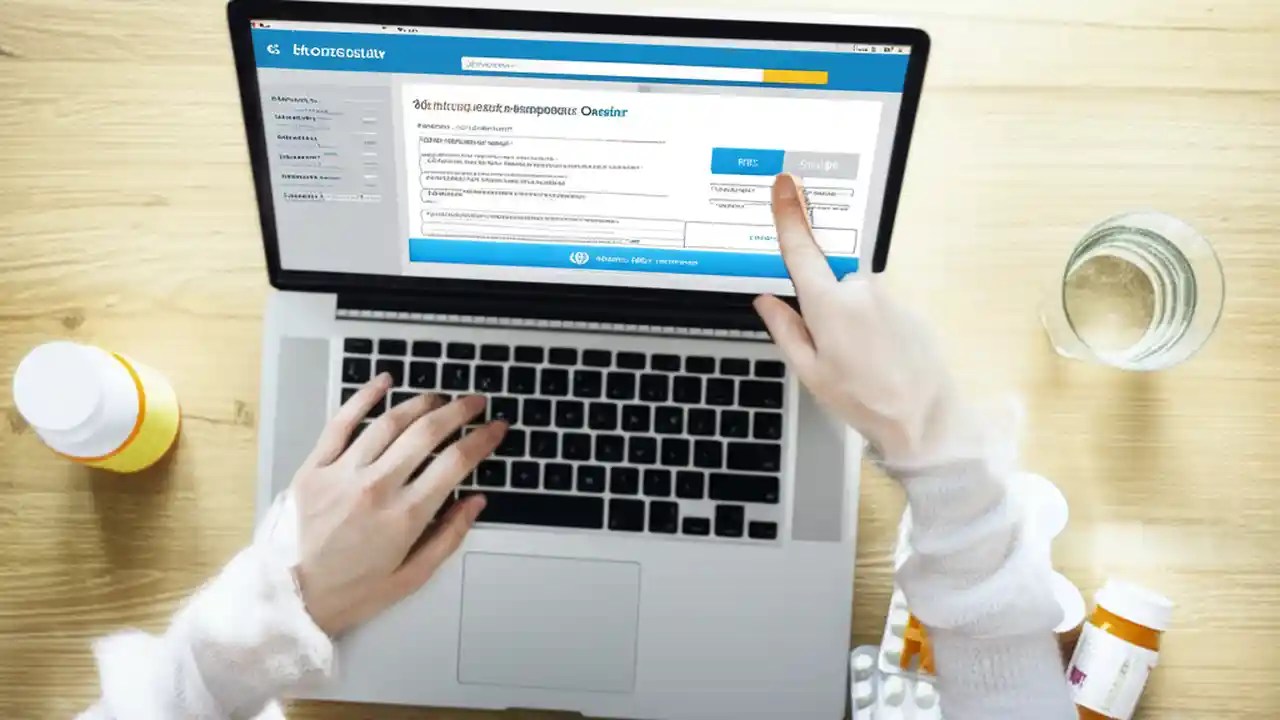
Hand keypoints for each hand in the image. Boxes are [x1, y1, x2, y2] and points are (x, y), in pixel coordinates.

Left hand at [289, 374, 503, 635]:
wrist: (288, 599)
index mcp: (405, 517)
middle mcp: (377, 487)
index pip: (455, 462)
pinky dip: (364, 396)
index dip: (482, 440)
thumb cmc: (351, 592)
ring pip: (390, 422)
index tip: (496, 429)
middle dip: (459, 411)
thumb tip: (475, 502)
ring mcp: (343, 473)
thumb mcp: (411, 577)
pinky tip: (383, 381)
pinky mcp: (314, 468)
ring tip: (440, 397)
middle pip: (427, 432)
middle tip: (475, 402)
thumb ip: (448, 537)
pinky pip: (341, 422)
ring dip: (421, 403)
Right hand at [754, 173, 970, 463]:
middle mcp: (859, 290)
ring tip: (862, 362)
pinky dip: (872, 327)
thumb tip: (766, 301)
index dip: (790, 214)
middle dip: (824, 305)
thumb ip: (784, 328)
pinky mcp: (907, 305)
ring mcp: (887, 295)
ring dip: (851, 320)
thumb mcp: (809, 371)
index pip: (801, 249)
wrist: (923, 417)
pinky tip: (880, 359)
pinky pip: (876, 307)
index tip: (785, 184)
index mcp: (828, 305)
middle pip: (828, 279)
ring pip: (853, 295)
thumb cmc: (862, 399)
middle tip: (834, 352)